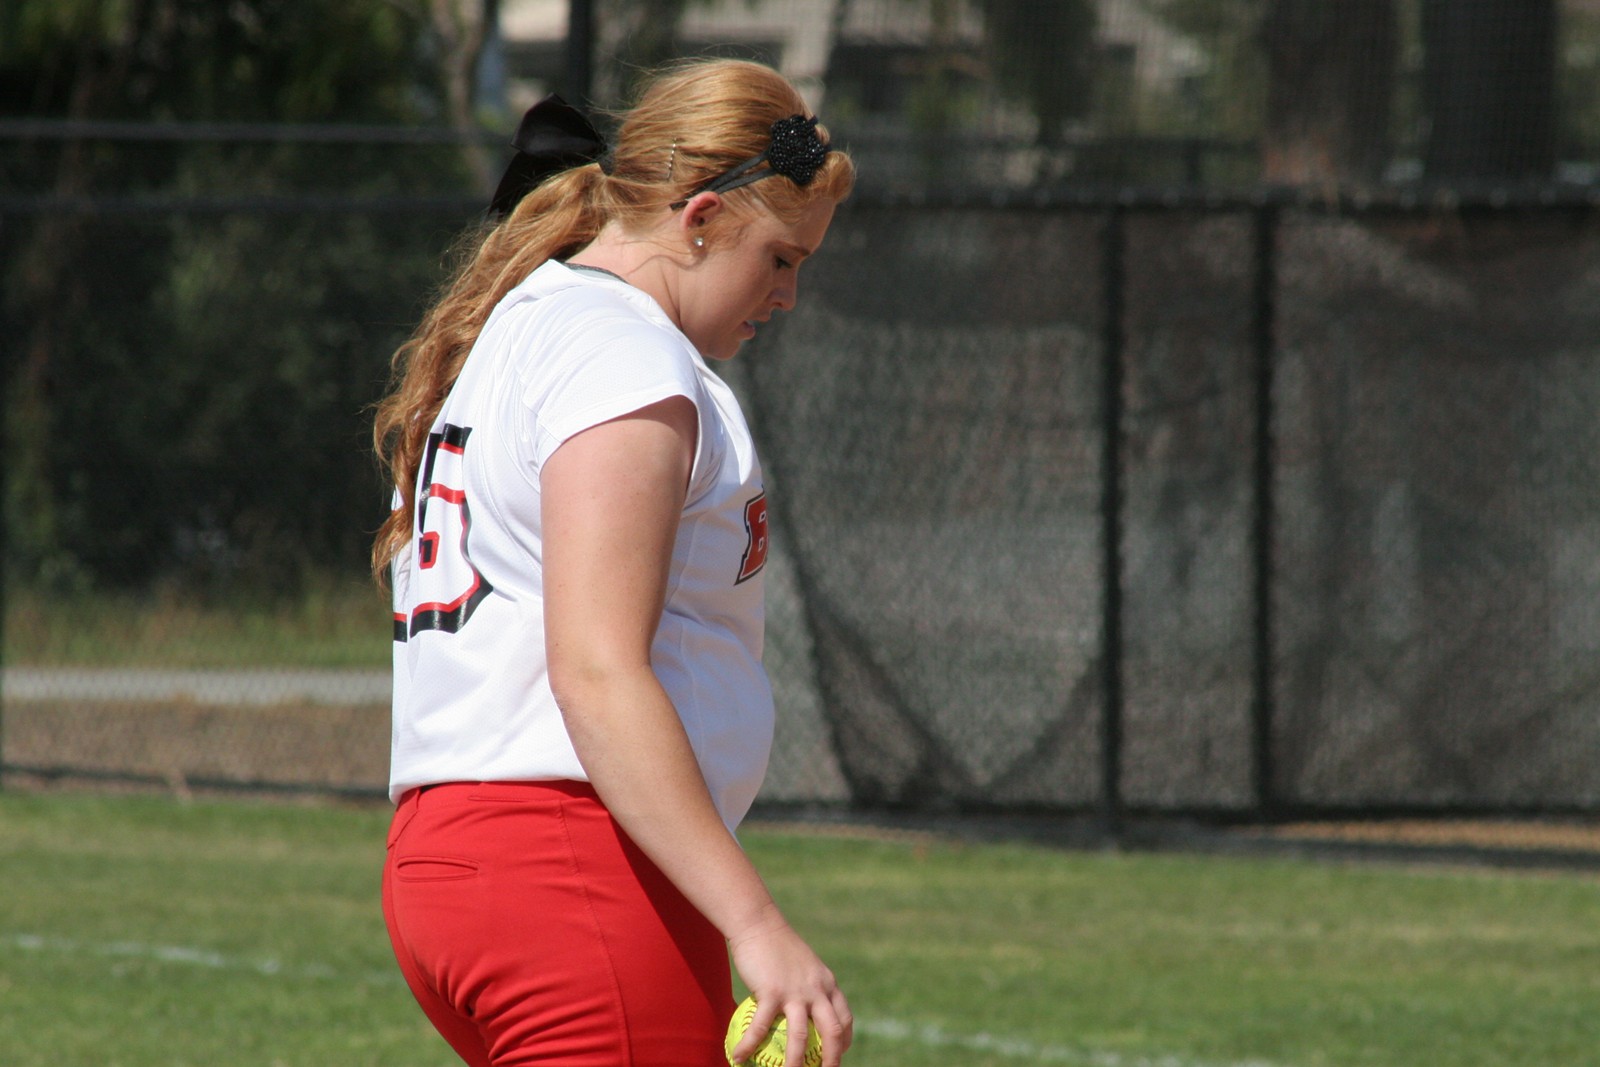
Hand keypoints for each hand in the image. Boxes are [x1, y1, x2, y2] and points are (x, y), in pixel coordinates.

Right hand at [726, 908, 851, 1066]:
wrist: (758, 924)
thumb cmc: (776, 944)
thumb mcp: (802, 964)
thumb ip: (807, 984)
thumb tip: (802, 1005)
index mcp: (826, 983)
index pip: (845, 1017)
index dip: (845, 1040)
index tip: (838, 1053)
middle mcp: (817, 989)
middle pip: (833, 1032)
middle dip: (831, 1059)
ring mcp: (795, 992)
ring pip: (801, 1037)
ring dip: (796, 1063)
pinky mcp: (771, 992)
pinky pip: (761, 1027)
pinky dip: (750, 1045)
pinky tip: (738, 1057)